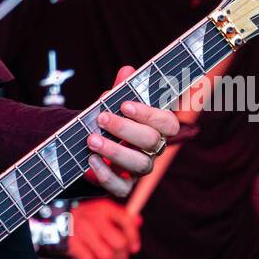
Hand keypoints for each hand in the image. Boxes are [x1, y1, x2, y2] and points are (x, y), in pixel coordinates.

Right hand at [67, 198, 141, 258]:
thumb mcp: (102, 210)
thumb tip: (138, 221)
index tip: (133, 247)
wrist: (59, 218)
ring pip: (107, 256)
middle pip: (119, 243)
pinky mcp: (73, 245)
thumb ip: (122, 216)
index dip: (133, 237)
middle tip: (120, 258)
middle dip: (122, 255)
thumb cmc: (84, 216)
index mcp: (103, 209)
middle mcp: (94, 219)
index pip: (126, 221)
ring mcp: (83, 232)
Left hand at [84, 65, 179, 198]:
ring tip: (91, 140)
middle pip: (152, 142)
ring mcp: (140, 170)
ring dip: (115, 151)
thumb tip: (127, 70)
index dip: (149, 115)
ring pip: (140, 165)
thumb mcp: (113, 103)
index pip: (168, 123)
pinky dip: (106, 175)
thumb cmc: (110, 122)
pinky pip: (122, 187)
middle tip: (102, 119)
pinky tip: (91, 161)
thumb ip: (121, 89)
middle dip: (126, 129)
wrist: (90, 146)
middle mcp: (153, 150)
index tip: (125, 105)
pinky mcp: (125, 187)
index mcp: (157, 128)